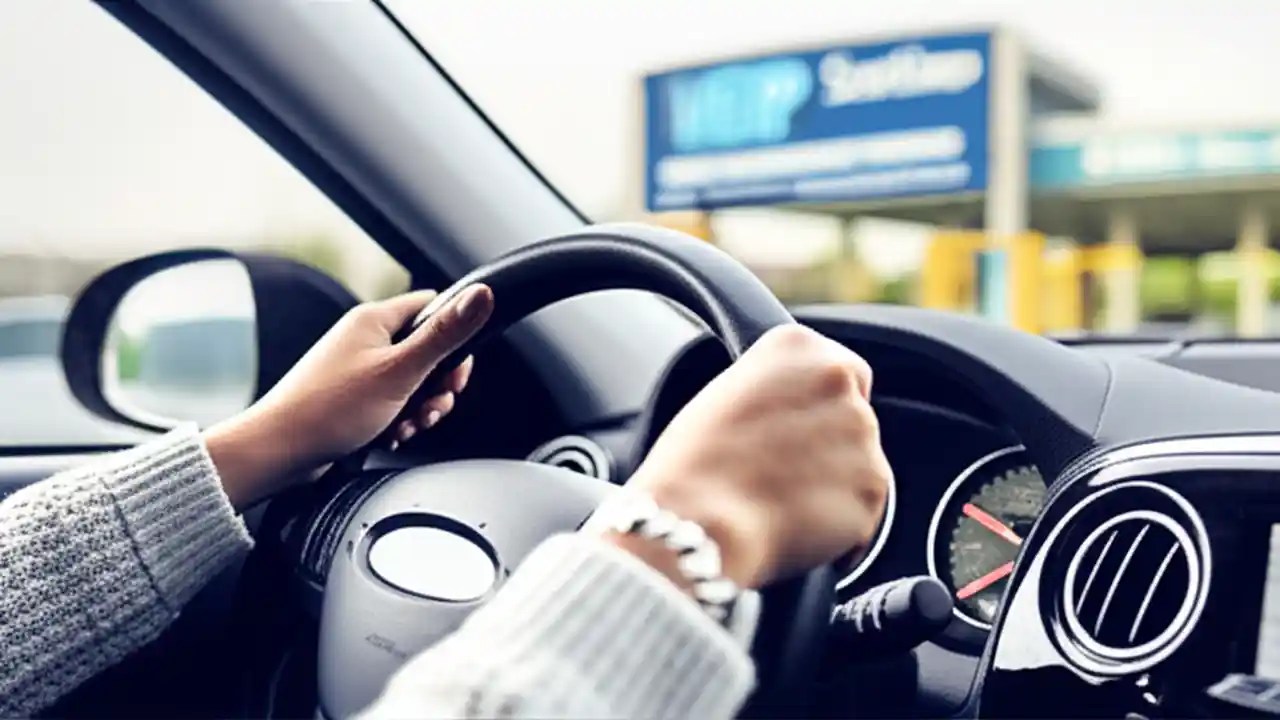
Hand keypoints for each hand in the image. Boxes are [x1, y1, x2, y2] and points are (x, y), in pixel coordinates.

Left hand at [206, 284, 494, 508]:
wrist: (279, 451)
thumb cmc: (328, 410)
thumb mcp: (400, 371)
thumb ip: (445, 335)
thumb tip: (481, 296)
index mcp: (374, 320)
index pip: (433, 309)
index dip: (455, 340)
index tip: (455, 372)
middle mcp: (365, 339)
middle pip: (428, 352)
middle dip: (438, 386)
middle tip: (430, 406)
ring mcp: (359, 369)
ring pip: (413, 383)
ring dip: (420, 408)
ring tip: (407, 425)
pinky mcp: (353, 397)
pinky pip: (393, 403)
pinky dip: (399, 420)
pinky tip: (391, 434)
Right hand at [618, 324, 890, 588]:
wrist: (698, 516)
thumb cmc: (695, 459)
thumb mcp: (727, 390)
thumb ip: (779, 390)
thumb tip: (800, 417)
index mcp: (801, 348)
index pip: (847, 372)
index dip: (822, 407)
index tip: (799, 429)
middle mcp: (841, 384)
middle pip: (856, 420)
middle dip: (829, 447)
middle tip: (778, 469)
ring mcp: (863, 439)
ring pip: (860, 468)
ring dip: (833, 487)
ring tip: (778, 501)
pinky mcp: (870, 493)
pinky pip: (861, 512)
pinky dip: (837, 527)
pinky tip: (793, 525)